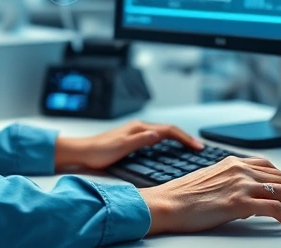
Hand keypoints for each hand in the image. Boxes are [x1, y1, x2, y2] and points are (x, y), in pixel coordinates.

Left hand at [54, 120, 204, 170]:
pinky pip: (156, 139)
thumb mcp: (122, 147)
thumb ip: (141, 140)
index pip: (169, 130)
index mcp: (139, 128)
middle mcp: (139, 128)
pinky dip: (168, 143)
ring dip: (178, 140)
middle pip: (169, 130)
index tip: (197, 146)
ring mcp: (136, 133)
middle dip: (185, 138)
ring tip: (189, 148)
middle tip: (199, 147)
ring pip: (163, 134)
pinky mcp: (133, 140)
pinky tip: (169, 150)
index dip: (184, 138)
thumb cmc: (99, 151)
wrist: (82, 152)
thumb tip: (159, 134)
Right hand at [138, 155, 280, 234]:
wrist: (166, 203)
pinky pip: (275, 209)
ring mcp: (241, 184)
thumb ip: (233, 185)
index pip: (272, 169)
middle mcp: (240, 169)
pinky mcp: (239, 201)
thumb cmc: (182, 197)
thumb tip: (251, 201)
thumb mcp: (212, 183)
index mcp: (233, 162)